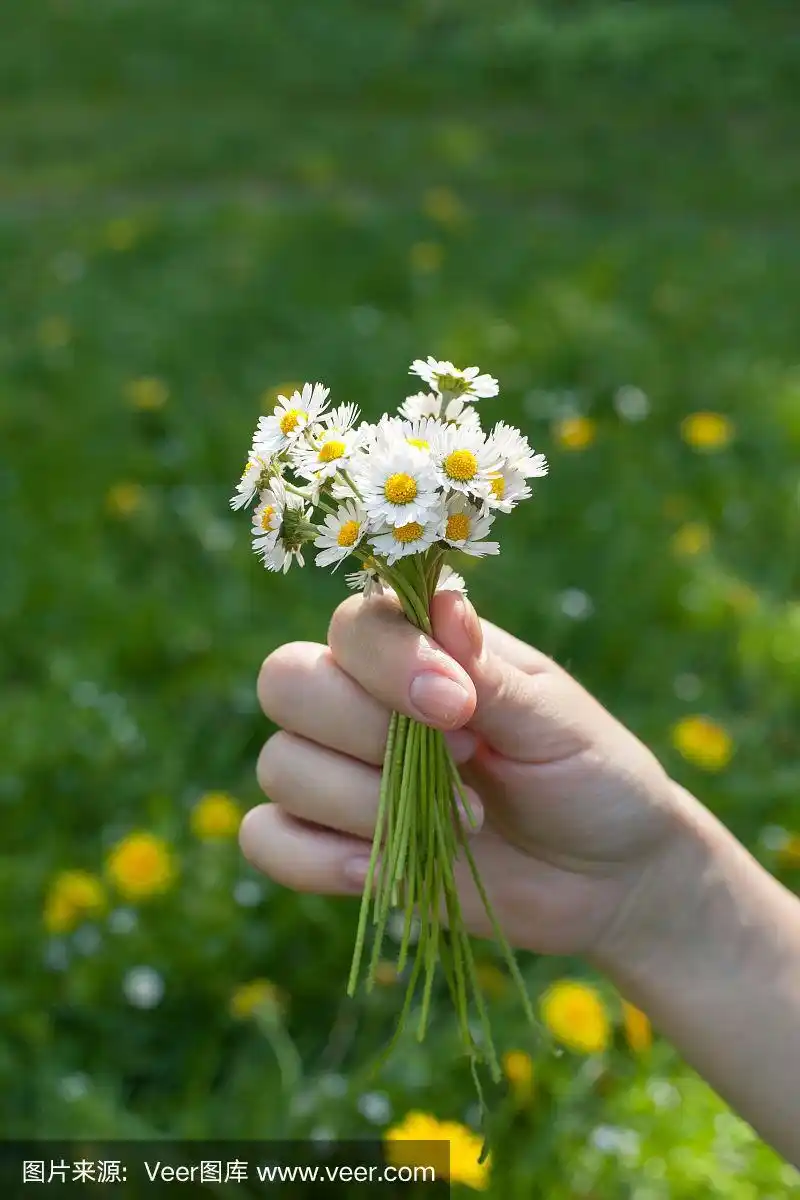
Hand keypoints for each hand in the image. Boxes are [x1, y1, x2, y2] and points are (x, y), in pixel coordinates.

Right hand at [240, 589, 689, 958]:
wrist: (610, 879)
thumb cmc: (591, 776)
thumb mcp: (555, 721)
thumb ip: (488, 671)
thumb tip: (440, 604)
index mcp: (421, 651)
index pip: (352, 625)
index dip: (389, 664)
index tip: (461, 709)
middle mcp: (365, 702)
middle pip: (287, 681)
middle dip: (363, 730)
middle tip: (461, 763)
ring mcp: (344, 774)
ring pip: (279, 764)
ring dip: (362, 803)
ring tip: (457, 824)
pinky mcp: (334, 845)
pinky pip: (266, 838)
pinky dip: (314, 857)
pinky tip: (381, 869)